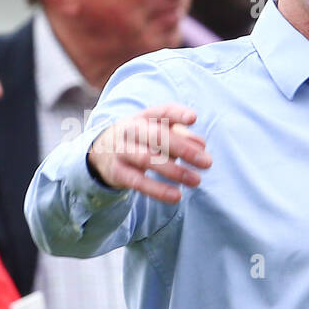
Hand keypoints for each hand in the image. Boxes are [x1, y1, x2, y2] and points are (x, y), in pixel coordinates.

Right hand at [88, 103, 210, 203]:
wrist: (101, 153)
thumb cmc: (141, 141)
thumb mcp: (158, 134)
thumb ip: (181, 136)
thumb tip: (201, 145)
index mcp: (143, 117)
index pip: (160, 112)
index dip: (176, 114)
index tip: (193, 118)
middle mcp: (129, 130)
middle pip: (156, 136)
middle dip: (184, 149)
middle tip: (207, 162)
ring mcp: (120, 151)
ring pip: (148, 159)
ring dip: (175, 171)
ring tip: (196, 181)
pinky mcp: (116, 172)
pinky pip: (138, 182)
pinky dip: (158, 190)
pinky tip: (176, 196)